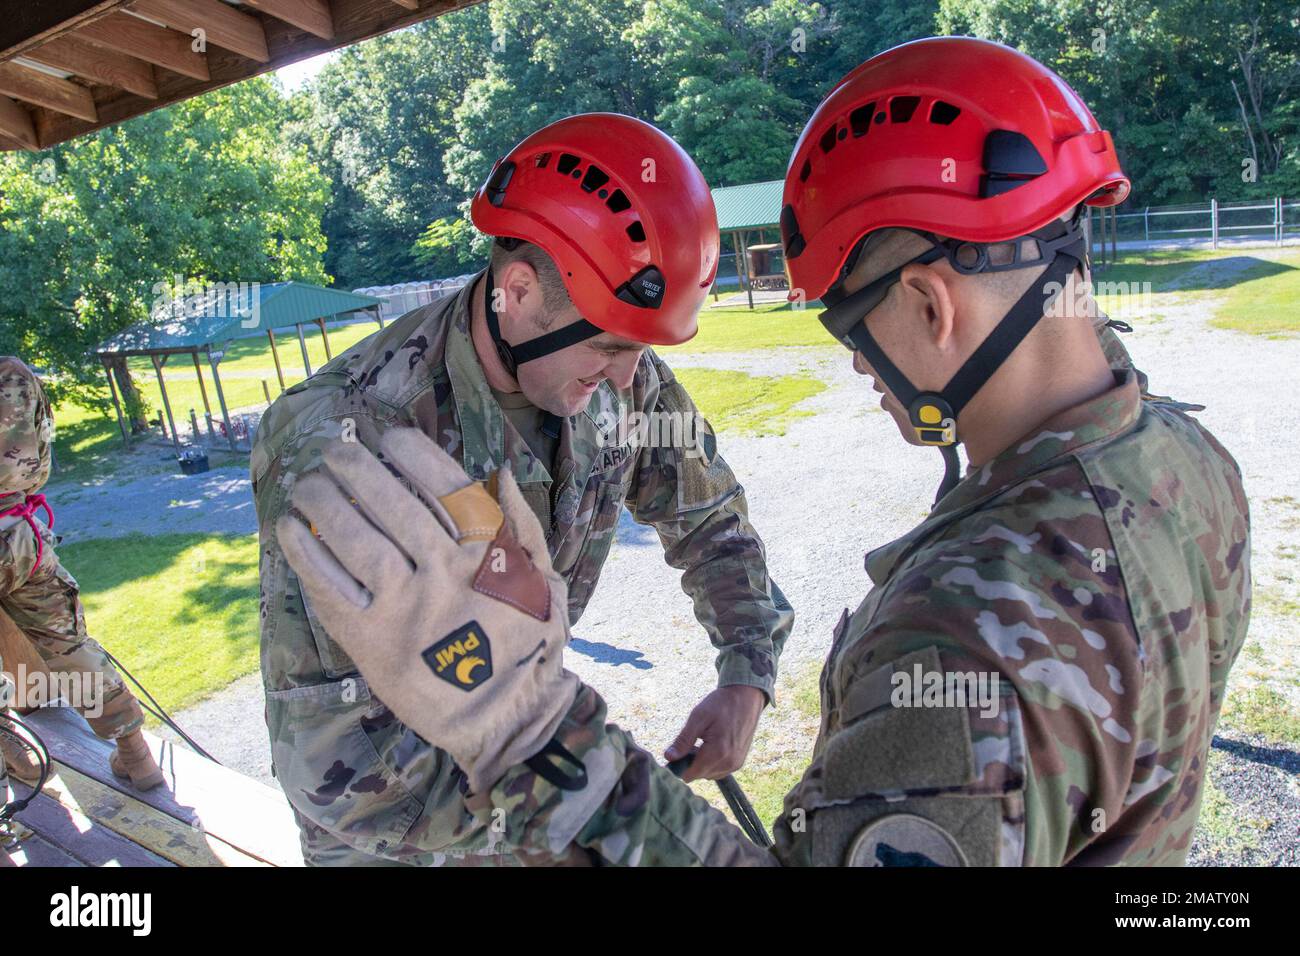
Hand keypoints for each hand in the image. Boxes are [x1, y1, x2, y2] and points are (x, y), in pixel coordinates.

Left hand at [276, 428, 577, 792]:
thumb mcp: (545, 581)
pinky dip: (307, 556)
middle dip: (357, 469)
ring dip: (325, 504)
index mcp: (489, 554)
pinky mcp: (374, 644)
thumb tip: (500, 470)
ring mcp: (406, 610)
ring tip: (308, 484)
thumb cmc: (529, 644)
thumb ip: (523, 525)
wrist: (506, 719)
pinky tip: (290, 531)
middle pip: (391, 506)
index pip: (445, 487)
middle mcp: (444, 574)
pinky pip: (332, 591)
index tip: (389, 438)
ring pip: (356, 541)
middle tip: (335, 450)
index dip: (412, 455)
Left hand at [664, 685, 765, 781]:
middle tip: (692, 742)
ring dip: (701, 763)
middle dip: (690, 762)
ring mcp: (736, 764)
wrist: (745, 698)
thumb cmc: (720, 704)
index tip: (677, 751)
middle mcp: (728, 762)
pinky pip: (719, 771)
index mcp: (717, 752)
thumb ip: (683, 740)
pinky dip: (711, 763)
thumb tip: (668, 757)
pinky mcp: (739, 762)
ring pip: (708, 774)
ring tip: (702, 742)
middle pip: (698, 775)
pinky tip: (712, 746)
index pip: (690, 774)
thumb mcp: (698, 717)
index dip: (679, 765)